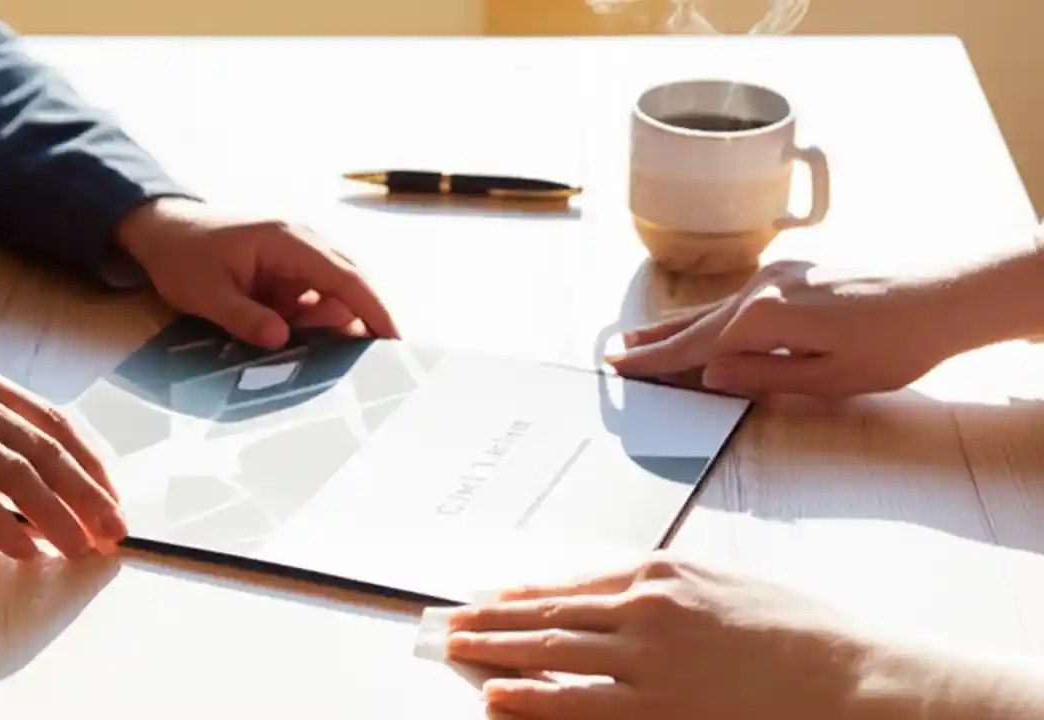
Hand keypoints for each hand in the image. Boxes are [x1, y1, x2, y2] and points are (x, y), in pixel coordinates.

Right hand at [0, 357, 126, 559]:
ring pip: (14, 470)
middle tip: (114, 528)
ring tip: (79, 547)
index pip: (56, 421)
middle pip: (44, 447)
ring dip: (54, 514)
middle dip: (86, 492)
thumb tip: (49, 490)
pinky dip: (2, 523)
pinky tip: (24, 549)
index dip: (91, 462)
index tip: (114, 497)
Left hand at [116, 197, 399, 349]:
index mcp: (287, 241)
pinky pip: (319, 298)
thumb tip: (282, 340)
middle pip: (354, 283)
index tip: (394, 340)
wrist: (163, 229)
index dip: (373, 309)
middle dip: (368, 322)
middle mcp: (304, 243)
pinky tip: (312, 349)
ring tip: (333, 363)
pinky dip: (319, 323)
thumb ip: (242, 316)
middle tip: (377, 364)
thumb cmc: (182, 256)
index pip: (346, 277)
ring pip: (338, 294)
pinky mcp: (292, 271)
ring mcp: (300, 256)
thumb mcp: (204, 292)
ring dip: (336, 327)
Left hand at [440, 555, 877, 719]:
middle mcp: (644, 608)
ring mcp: (646, 658)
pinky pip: (578, 701)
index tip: (493, 595)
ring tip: (455, 649)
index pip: (574, 584)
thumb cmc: (800, 633)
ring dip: (496, 649)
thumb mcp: (730, 585)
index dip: (525, 592)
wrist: (848, 676)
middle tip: (450, 619)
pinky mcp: (656, 705)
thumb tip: (631, 589)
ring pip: (551, 650)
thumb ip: (673, 586)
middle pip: (549, 612)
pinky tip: (497, 695)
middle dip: (493, 617)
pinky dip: (532, 696)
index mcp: (664, 574)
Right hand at [607, 260, 962, 397]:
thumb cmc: (893, 346)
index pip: (696, 346)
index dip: (657, 362)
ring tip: (644, 338)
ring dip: (679, 327)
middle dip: (657, 342)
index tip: (622, 370)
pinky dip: (712, 316)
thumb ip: (761, 376)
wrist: (942, 299)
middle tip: (618, 356)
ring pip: (716, 309)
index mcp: (765, 317)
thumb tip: (709, 374)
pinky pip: (738, 300)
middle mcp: (763, 289)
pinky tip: (703, 323)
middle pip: (697, 324)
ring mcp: (778, 277)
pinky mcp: (794, 274)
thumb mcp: (827, 378)